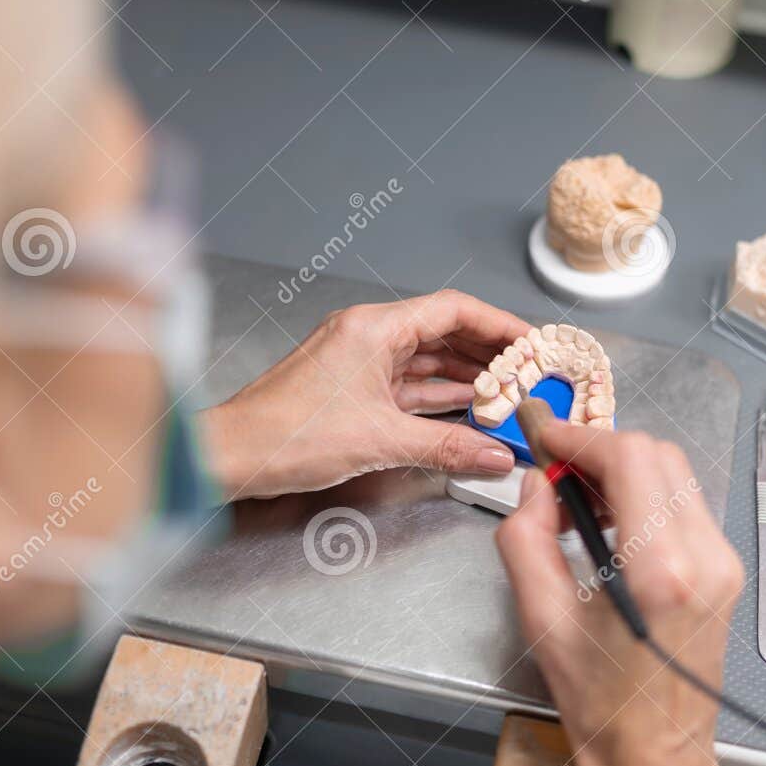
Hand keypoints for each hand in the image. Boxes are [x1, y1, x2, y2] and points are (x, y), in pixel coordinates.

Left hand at [204, 289, 529, 499]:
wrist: (234, 456)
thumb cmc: (286, 435)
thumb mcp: (382, 442)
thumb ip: (448, 447)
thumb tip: (494, 454)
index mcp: (373, 328)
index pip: (453, 309)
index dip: (499, 323)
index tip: (531, 340)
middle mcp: (365, 335)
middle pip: (443, 331)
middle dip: (488, 351)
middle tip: (527, 368)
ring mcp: (357, 360)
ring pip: (425, 359)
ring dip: (465, 376)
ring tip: (506, 392)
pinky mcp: (350, 387)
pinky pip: (406, 383)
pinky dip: (438, 395)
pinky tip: (467, 408)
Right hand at [495, 425, 748, 765]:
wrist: (655, 758)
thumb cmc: (597, 702)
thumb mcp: (542, 618)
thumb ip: (527, 538)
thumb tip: (535, 485)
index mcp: (658, 568)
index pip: (628, 458)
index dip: (580, 439)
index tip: (544, 441)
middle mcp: (704, 556)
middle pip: (659, 455)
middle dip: (603, 451)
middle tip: (558, 474)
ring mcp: (724, 563)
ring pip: (677, 476)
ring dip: (627, 472)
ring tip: (582, 506)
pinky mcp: (727, 572)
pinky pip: (687, 507)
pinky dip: (648, 498)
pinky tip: (614, 528)